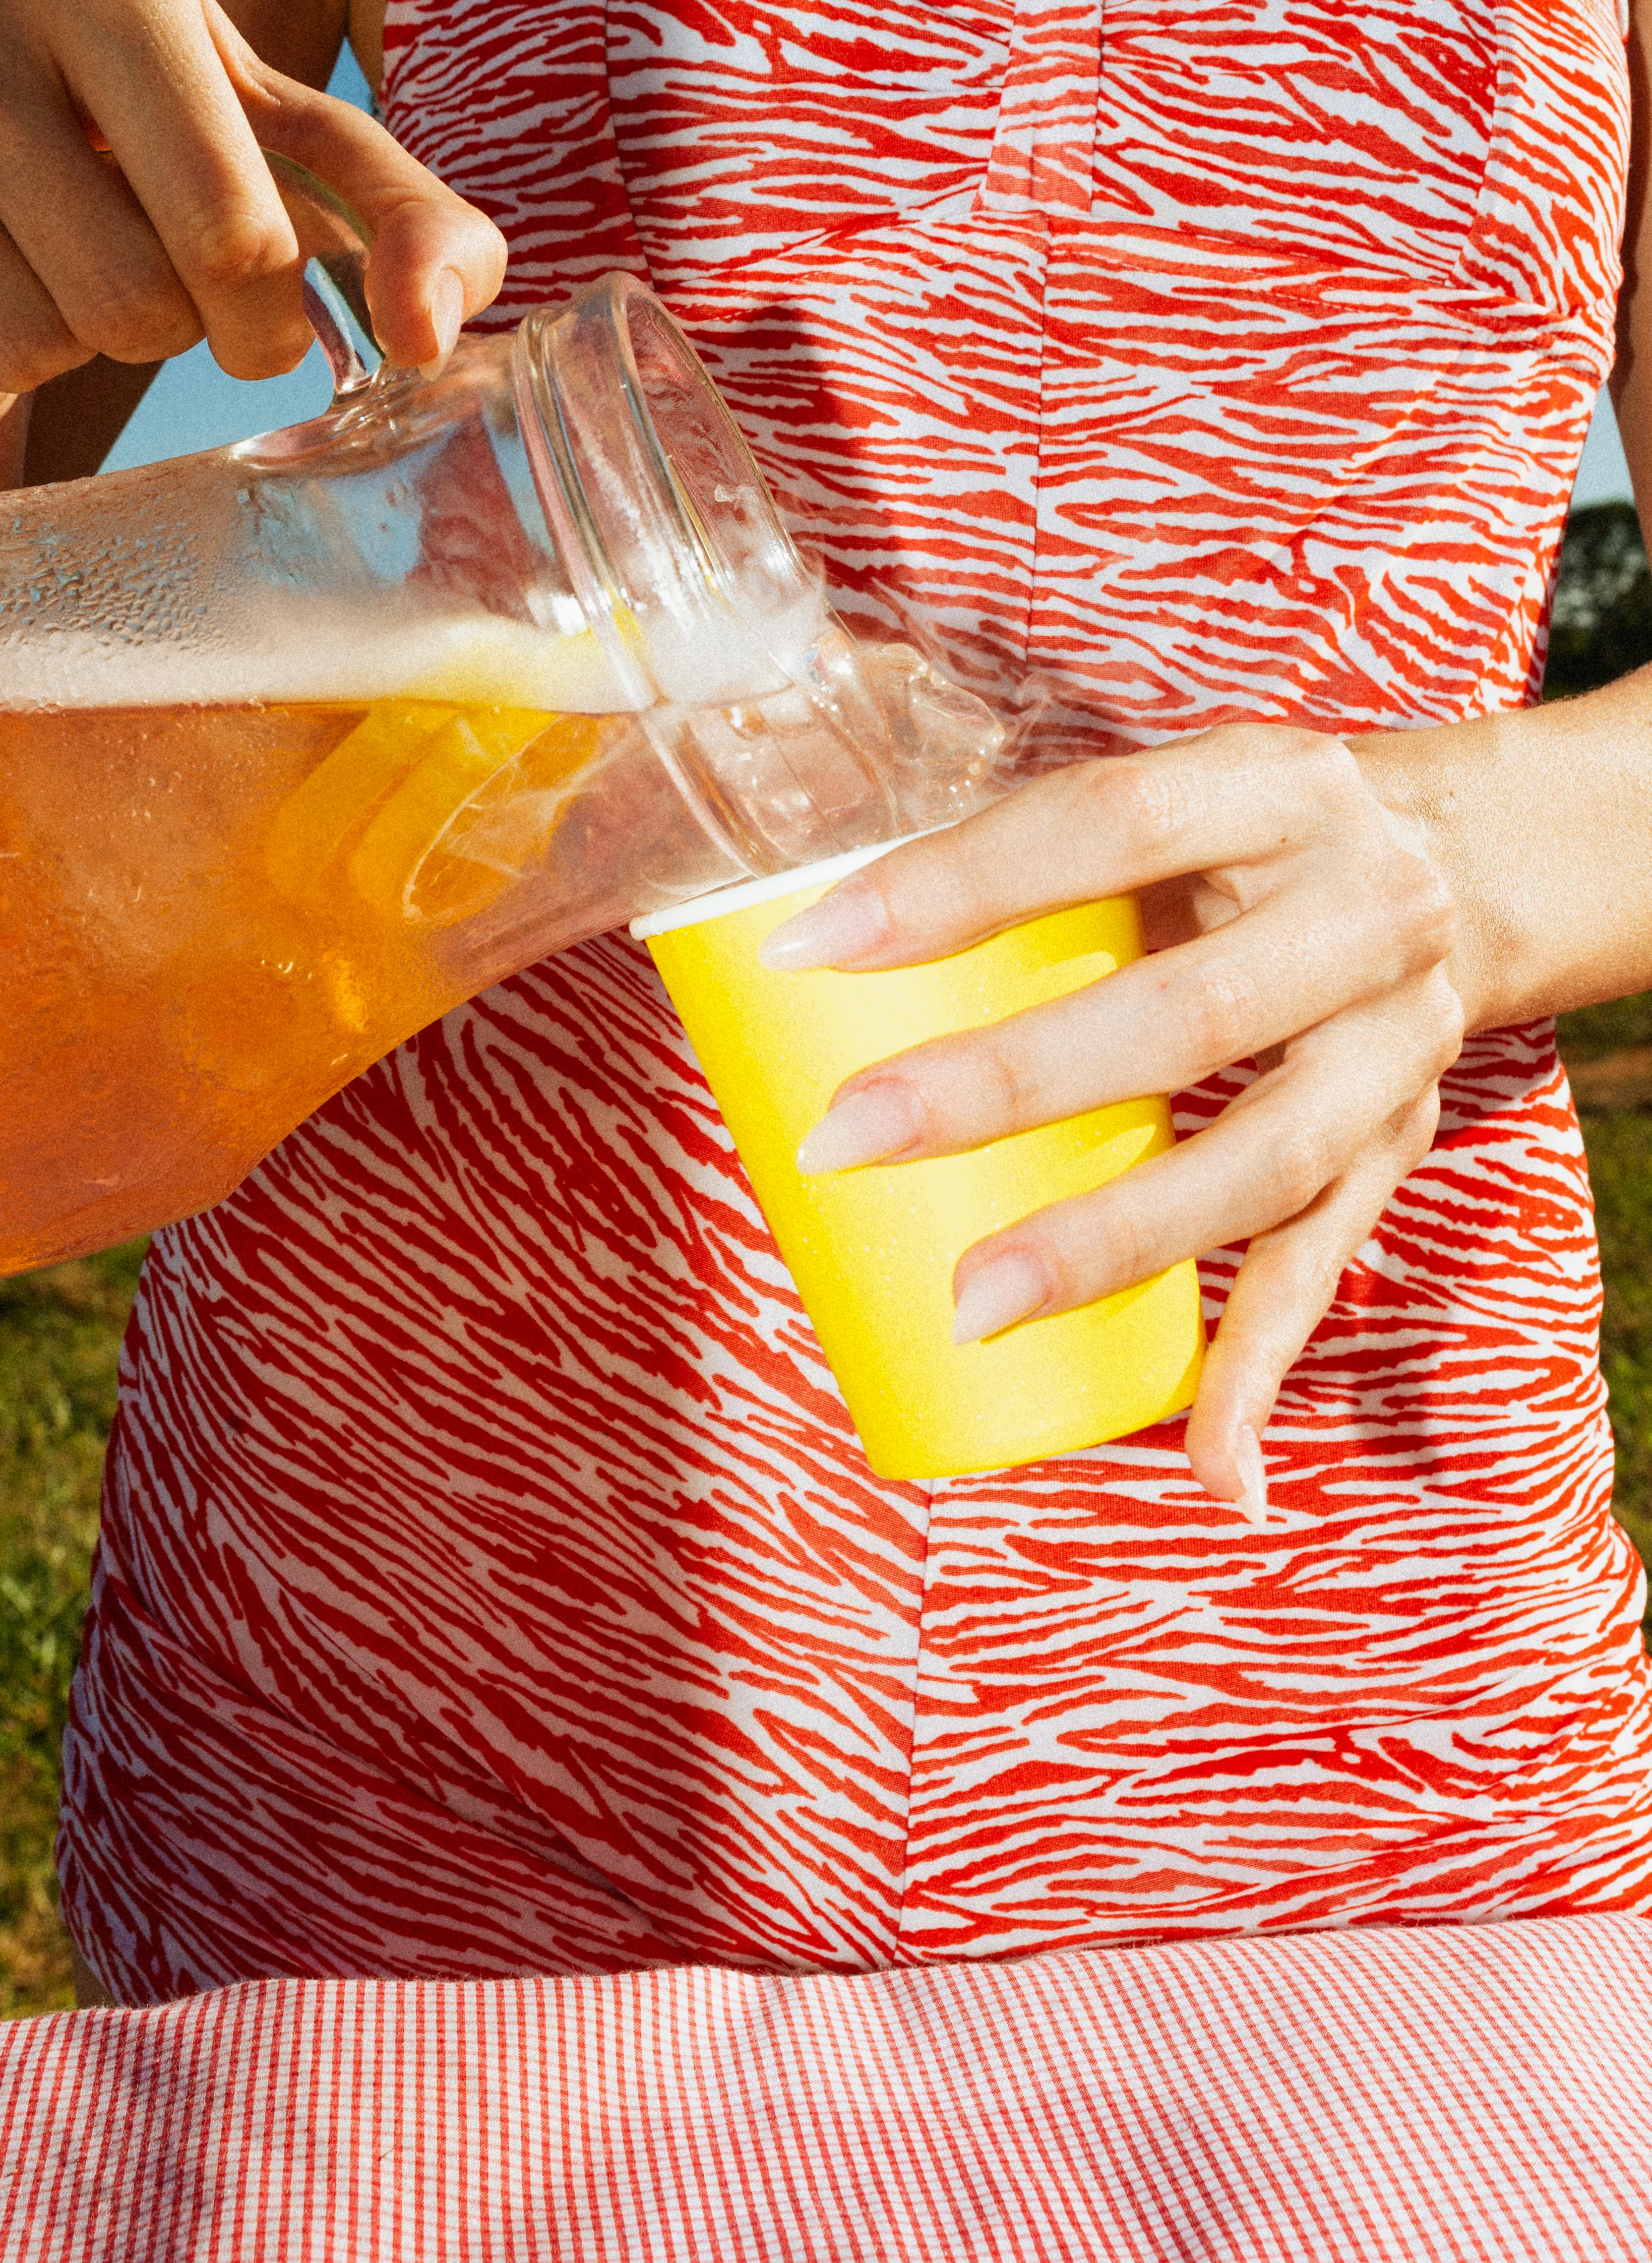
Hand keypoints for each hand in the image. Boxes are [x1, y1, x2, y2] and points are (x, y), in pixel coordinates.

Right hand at [0, 0, 505, 426]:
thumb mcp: (294, 158)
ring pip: (22, 341)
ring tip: (50, 272)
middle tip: (144, 287)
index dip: (267, 318)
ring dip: (62, 347)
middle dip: (162, 332)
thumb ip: (408, 224)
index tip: (261, 318)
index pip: (233, 226)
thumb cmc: (158, 145)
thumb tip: (433, 333)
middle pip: (131, 299)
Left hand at [763, 727, 1465, 1519]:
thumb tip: (807, 945)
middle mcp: (1362, 915)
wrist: (1456, 867)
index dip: (954, 882)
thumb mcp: (1173, 798)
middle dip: (1003, 1085)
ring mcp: (1393, 1048)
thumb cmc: (1240, 840)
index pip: (1105, 823)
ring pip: (1255, 1165)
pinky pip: (1322, 1270)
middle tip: (846, 1137)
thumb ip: (1030, 852)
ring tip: (971, 1306)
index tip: (806, 946)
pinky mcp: (1399, 1149)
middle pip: (1178, 1015)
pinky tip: (1216, 1473)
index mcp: (1277, 789)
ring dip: (1108, 1244)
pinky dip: (1261, 1375)